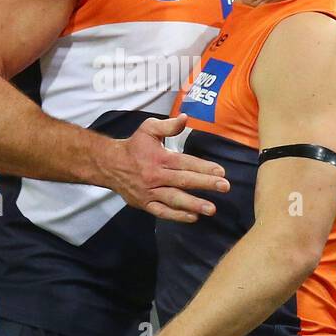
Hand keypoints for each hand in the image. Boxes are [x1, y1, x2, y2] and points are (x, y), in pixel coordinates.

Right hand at [99, 115, 228, 222]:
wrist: (110, 165)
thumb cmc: (134, 146)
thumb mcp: (148, 129)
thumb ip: (168, 126)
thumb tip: (185, 118)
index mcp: (159, 158)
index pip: (185, 162)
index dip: (203, 167)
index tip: (221, 171)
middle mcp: (156, 176)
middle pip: (183, 181)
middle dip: (205, 184)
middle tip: (225, 187)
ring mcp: (150, 192)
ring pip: (174, 199)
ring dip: (194, 204)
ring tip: (211, 209)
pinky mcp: (145, 204)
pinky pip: (162, 212)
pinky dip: (177, 216)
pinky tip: (193, 217)